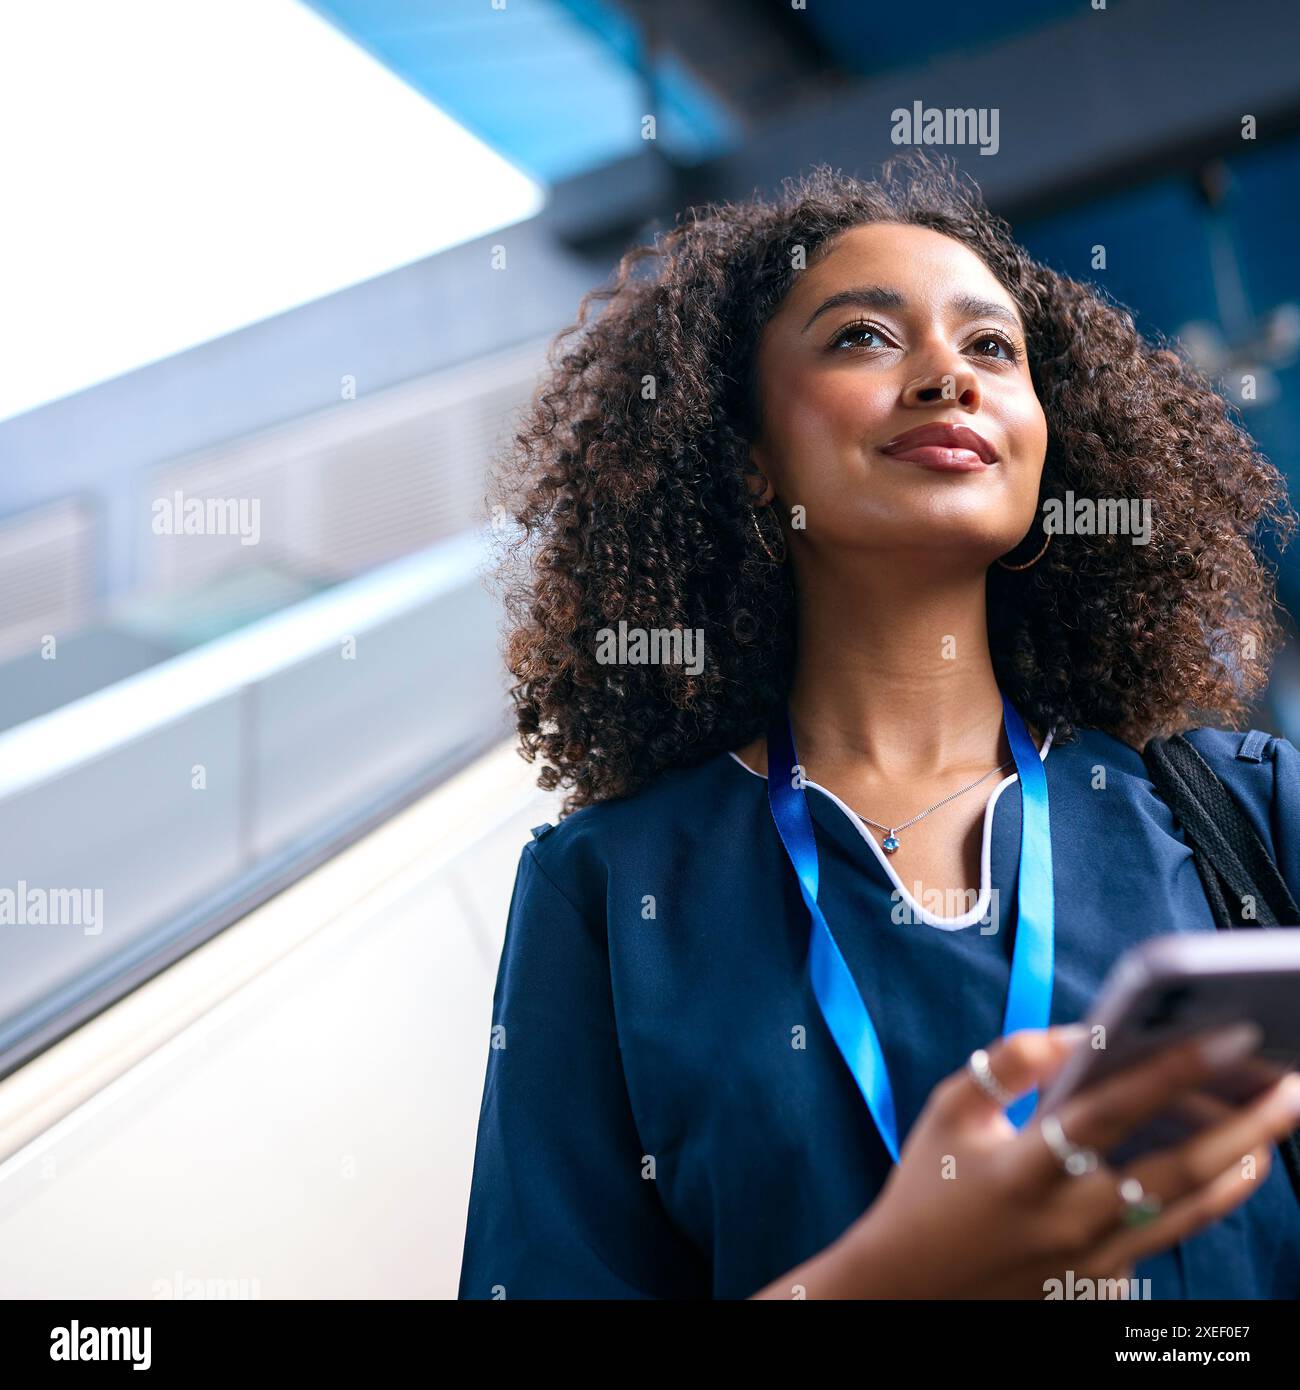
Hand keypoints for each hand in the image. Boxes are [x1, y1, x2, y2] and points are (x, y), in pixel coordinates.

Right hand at [839, 1023, 1299, 1297]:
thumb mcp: (950, 1110)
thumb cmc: (926, 1187)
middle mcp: (1065, 1221)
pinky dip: (1201, 1201)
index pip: (1111, 1111)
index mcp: (1022, 1170)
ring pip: (1184, 1213)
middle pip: (1173, 1172)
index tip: (1226, 1037)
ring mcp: (1089, 1260)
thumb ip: (1009, 1065)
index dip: (1171, 1071)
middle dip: (1241, 1126)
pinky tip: (1225, 1169)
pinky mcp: (1100, 1284)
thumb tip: (1075, 1035)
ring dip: (1236, 1167)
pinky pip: (1164, 1238)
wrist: (909, 1290)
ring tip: (1272, 1126)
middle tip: (1288, 1088)